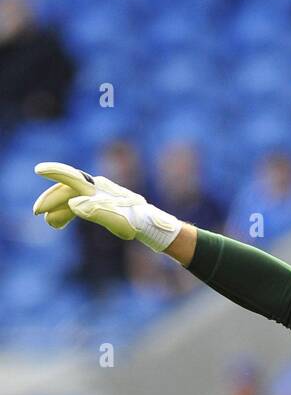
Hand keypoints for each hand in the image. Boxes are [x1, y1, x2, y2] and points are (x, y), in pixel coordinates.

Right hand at [33, 162, 180, 251]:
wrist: (148, 224)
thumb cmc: (133, 221)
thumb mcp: (116, 219)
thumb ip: (94, 211)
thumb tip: (73, 206)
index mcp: (97, 188)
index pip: (71, 177)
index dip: (54, 172)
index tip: (39, 170)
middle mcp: (94, 188)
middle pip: (67, 190)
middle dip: (51, 200)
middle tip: (37, 213)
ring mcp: (95, 196)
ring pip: (70, 199)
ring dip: (58, 210)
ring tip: (50, 223)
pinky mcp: (97, 204)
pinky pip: (77, 207)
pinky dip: (66, 214)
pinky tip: (58, 223)